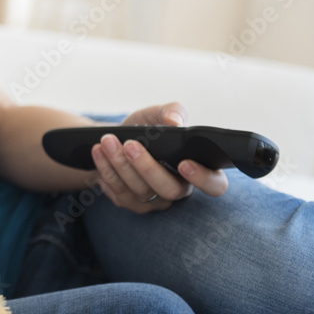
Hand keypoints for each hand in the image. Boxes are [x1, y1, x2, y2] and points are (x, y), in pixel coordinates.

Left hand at [90, 102, 228, 212]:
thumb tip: (175, 121)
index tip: (184, 163)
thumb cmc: (145, 128)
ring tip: (107, 141)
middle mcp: (178, 190)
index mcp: (197, 170)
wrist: (115, 138)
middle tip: (130, 144)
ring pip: (140, 191)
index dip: (203, 178)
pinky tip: (98, 152)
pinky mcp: (130, 203)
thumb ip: (171, 111)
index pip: (215, 185)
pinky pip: (119, 192)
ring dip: (121, 165)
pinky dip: (107, 170)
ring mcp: (154, 201)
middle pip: (170, 190)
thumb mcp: (156, 114)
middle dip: (147, 167)